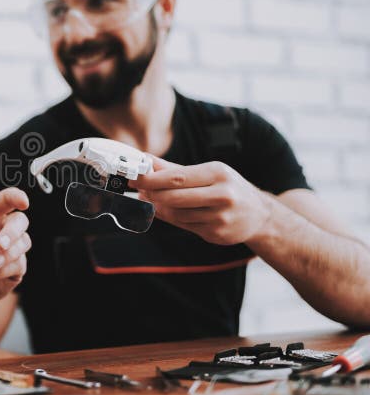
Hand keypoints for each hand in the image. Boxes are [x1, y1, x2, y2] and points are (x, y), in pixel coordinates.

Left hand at [0, 187, 29, 310]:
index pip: (6, 200)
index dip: (17, 197)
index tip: (24, 202)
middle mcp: (2, 230)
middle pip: (20, 221)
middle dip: (13, 232)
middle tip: (0, 244)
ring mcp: (10, 249)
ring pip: (24, 243)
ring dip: (8, 254)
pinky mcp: (15, 268)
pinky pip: (19, 264)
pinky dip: (3, 270)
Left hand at [130, 157, 271, 244]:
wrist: (259, 215)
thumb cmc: (229, 187)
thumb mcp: (208, 172)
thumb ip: (176, 168)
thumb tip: (146, 160)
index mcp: (219, 174)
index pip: (177, 177)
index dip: (151, 179)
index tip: (135, 177)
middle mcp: (222, 195)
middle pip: (174, 197)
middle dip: (152, 193)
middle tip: (139, 189)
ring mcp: (220, 217)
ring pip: (177, 214)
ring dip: (159, 207)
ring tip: (150, 199)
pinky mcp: (216, 234)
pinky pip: (184, 226)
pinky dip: (171, 218)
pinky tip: (166, 211)